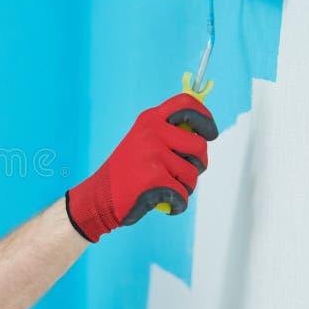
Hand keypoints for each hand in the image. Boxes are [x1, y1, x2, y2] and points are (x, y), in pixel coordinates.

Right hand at [65, 93, 218, 242]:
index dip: (205, 118)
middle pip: (199, 145)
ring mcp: (152, 154)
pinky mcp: (153, 178)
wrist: (99, 196)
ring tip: (165, 189)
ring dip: (185, 187)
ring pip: (192, 173)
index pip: (186, 104)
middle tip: (181, 174)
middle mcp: (151, 132)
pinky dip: (177, 204)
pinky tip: (161, 202)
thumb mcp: (143, 141)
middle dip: (197, 164)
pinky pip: (182, 194)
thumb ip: (170, 134)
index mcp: (150, 119)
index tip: (210, 134)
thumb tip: (203, 131)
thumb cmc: (127, 172)